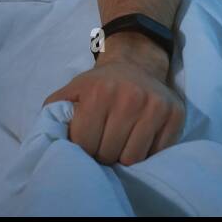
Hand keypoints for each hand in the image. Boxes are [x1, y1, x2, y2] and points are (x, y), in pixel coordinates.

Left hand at [42, 33, 184, 165]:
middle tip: (104, 145)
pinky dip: (147, 153)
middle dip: (103, 154)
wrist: (136, 63)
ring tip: (120, 144)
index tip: (86, 143)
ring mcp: (155, 106)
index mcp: (99, 93)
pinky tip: (140, 139)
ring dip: (124, 157)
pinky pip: (157, 153)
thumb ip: (54, 111)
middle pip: (109, 154)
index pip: (84, 145)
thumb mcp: (72, 90)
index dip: (83, 149)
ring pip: (133, 159)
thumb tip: (47, 137)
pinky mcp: (175, 114)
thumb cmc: (100, 83)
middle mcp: (129, 98)